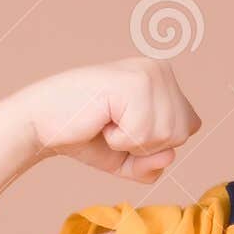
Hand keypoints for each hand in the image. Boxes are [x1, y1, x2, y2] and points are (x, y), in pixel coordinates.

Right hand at [13, 59, 201, 181]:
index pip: (189, 128)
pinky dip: (119, 139)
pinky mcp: (133, 83)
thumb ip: (156, 164)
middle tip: (113, 128)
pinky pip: (144, 133)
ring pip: (166, 135)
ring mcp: (147, 73)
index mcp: (164, 81)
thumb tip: (170, 155)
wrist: (44, 125)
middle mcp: (160, 70)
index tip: (124, 129)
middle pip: (181, 134)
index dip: (156, 145)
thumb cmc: (86, 137)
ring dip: (131, 143)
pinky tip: (101, 120)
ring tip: (107, 123)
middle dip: (145, 146)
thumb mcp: (130, 161)